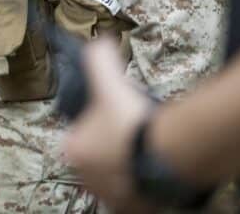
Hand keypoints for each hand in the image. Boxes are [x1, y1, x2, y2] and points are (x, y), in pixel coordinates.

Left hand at [64, 39, 155, 213]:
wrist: (166, 154)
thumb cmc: (131, 118)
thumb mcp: (110, 81)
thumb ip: (99, 57)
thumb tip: (100, 41)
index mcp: (73, 150)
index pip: (80, 132)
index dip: (97, 122)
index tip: (115, 115)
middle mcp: (85, 178)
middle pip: (97, 156)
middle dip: (111, 145)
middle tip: (133, 131)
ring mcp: (109, 196)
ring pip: (115, 176)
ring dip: (126, 164)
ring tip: (145, 148)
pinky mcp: (132, 208)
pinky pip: (133, 194)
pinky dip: (141, 183)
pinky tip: (153, 168)